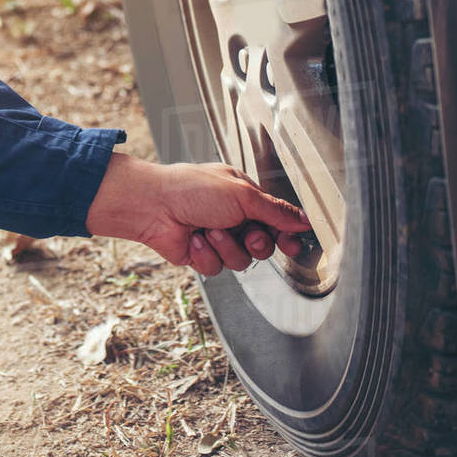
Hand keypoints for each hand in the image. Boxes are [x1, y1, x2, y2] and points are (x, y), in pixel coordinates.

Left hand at [85, 153, 311, 276]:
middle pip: (262, 246)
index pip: (275, 221)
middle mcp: (231, 218)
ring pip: (240, 260)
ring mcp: (215, 238)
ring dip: (227, 247)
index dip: (286, 236)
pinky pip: (216, 268)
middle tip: (246, 232)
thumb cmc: (192, 189)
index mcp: (243, 198)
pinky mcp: (200, 256)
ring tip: (209, 230)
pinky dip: (206, 254)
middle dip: (256, 242)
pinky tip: (194, 239)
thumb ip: (276, 211)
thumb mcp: (242, 194)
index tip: (293, 244)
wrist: (153, 205)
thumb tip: (303, 219)